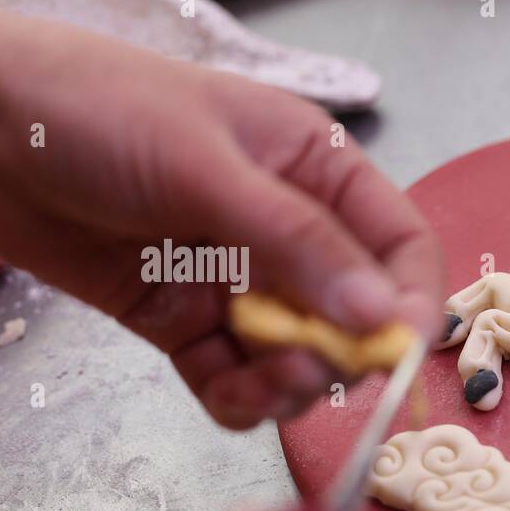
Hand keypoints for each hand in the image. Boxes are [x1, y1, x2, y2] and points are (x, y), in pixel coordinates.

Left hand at [0, 13, 444, 427]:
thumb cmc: (97, 111)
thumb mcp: (208, 167)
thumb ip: (298, 244)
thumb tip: (382, 316)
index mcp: (315, 172)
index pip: (399, 245)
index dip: (413, 300)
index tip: (403, 352)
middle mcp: (288, 232)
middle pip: (354, 314)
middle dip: (341, 352)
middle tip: (310, 368)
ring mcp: (238, 281)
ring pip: (298, 357)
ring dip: (290, 384)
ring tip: (259, 381)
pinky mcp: (186, 321)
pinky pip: (235, 378)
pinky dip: (240, 399)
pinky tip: (228, 394)